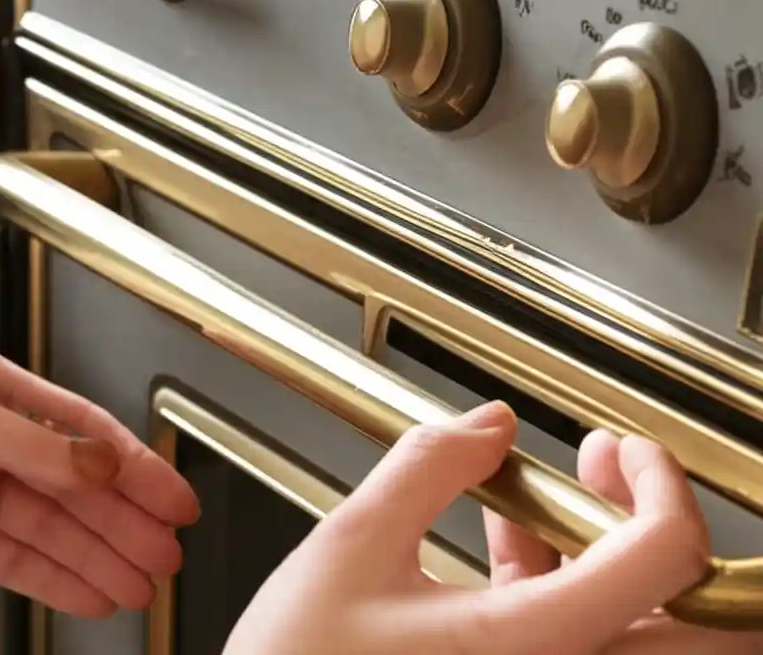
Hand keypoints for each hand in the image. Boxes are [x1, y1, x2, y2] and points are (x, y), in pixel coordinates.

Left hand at [0, 334, 199, 618]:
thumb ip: (27, 441)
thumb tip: (96, 461)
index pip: (79, 429)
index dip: (132, 464)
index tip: (173, 497)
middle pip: (74, 484)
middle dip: (125, 518)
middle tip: (167, 551)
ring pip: (50, 528)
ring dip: (99, 554)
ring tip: (142, 583)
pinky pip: (15, 561)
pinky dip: (55, 578)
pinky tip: (90, 591)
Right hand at [223, 402, 762, 654]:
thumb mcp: (350, 547)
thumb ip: (427, 468)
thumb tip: (484, 424)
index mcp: (532, 644)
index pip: (666, 558)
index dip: (660, 482)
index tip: (617, 449)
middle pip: (706, 628)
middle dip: (676, 533)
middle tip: (622, 479)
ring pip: (650, 637)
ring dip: (623, 559)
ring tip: (554, 500)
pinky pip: (589, 643)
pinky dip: (572, 588)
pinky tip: (512, 545)